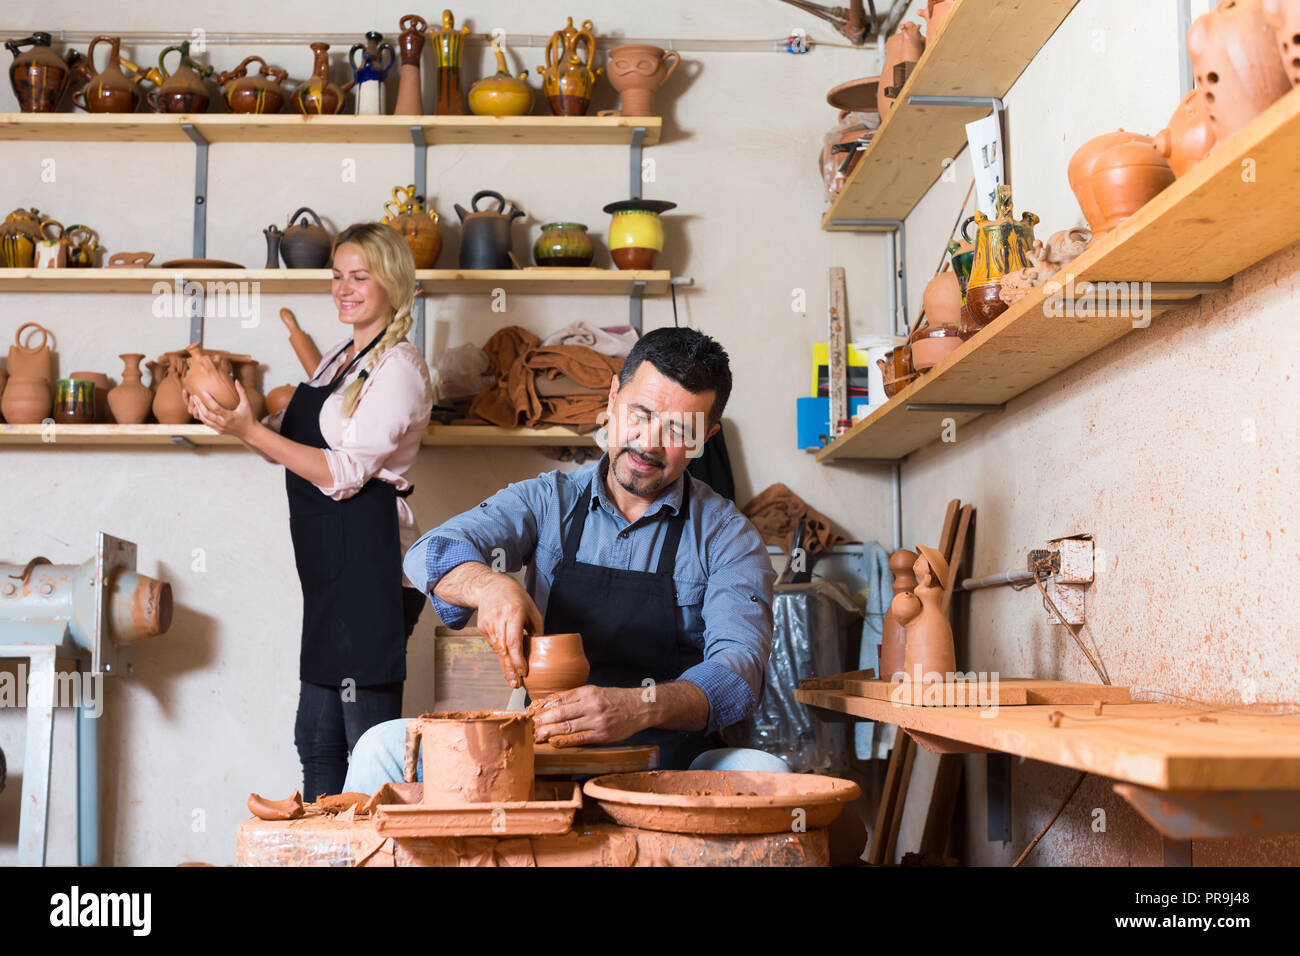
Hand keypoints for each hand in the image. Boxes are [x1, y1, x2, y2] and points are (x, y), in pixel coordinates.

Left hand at [186, 380, 255, 438]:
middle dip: (199, 405)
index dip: (208, 399)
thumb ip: (242, 392)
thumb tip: (236, 380)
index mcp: (230, 417)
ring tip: (195, 403)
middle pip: (206, 414)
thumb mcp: (247, 404)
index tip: (203, 392)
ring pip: (205, 420)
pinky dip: (202, 417)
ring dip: (199, 411)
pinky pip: (207, 424)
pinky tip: (200, 410)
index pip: (216, 408)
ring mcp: (220, 428)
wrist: (250, 432)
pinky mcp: (219, 431)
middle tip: (194, 396)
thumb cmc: (249, 417)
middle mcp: (223, 423)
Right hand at [475, 573, 542, 687]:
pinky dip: (501, 654)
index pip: (514, 642)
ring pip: (497, 650)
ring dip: (505, 665)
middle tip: (516, 684)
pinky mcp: (482, 628)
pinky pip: (493, 645)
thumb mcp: (532, 609)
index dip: (518, 659)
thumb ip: (537, 628)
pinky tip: (507, 661)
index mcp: (514, 613)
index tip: (524, 671)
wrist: (489, 587)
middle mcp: (499, 619)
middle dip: (510, 669)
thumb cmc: (515, 597)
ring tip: (513, 679)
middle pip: (504, 650)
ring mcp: (488, 624)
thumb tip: (541, 649)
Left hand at [529, 685, 645, 746]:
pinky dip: (564, 741)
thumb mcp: (595, 692)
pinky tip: (553, 742)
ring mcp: (597, 721)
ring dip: (549, 732)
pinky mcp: (602, 735)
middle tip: (528, 726)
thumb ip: (575, 698)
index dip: (543, 706)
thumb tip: (550, 704)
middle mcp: (591, 705)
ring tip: (536, 736)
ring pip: (567, 727)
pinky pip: (579, 739)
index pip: (559, 698)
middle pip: (560, 713)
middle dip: (542, 721)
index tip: (531, 712)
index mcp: (588, 692)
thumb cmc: (615, 700)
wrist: (640, 708)